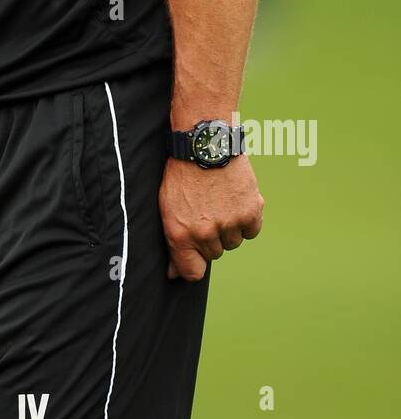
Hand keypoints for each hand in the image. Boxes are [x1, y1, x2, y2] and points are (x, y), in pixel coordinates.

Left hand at [159, 154, 263, 280]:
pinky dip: (247, 220)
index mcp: (180, 234)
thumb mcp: (167, 207)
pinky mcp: (250, 212)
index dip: (194, 265)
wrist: (205, 144)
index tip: (195, 256)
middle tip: (206, 212)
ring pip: (234, 242)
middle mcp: (205, 233)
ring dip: (229, 228)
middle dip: (210, 238)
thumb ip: (172, 242)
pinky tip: (235, 201)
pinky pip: (251, 231)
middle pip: (214, 254)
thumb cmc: (183, 174)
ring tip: (220, 202)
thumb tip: (172, 274)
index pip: (192, 272)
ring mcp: (229, 223)